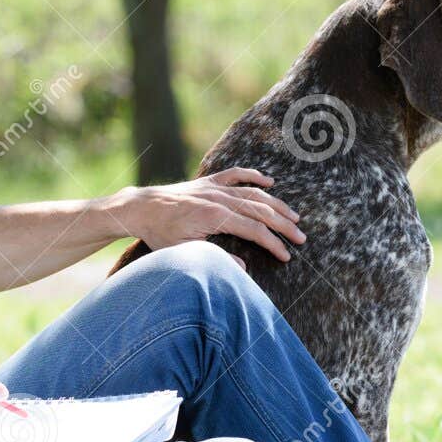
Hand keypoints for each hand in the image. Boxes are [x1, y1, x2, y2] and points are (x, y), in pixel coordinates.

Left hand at [121, 168, 305, 262]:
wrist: (141, 208)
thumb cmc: (160, 233)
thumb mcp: (185, 252)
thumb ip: (216, 259)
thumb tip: (243, 267)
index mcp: (216, 218)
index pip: (255, 231)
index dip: (273, 244)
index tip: (287, 256)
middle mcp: (219, 199)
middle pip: (261, 211)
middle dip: (283, 225)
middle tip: (301, 238)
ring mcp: (215, 188)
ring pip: (254, 194)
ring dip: (276, 204)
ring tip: (294, 216)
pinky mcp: (209, 181)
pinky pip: (236, 174)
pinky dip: (254, 177)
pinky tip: (269, 183)